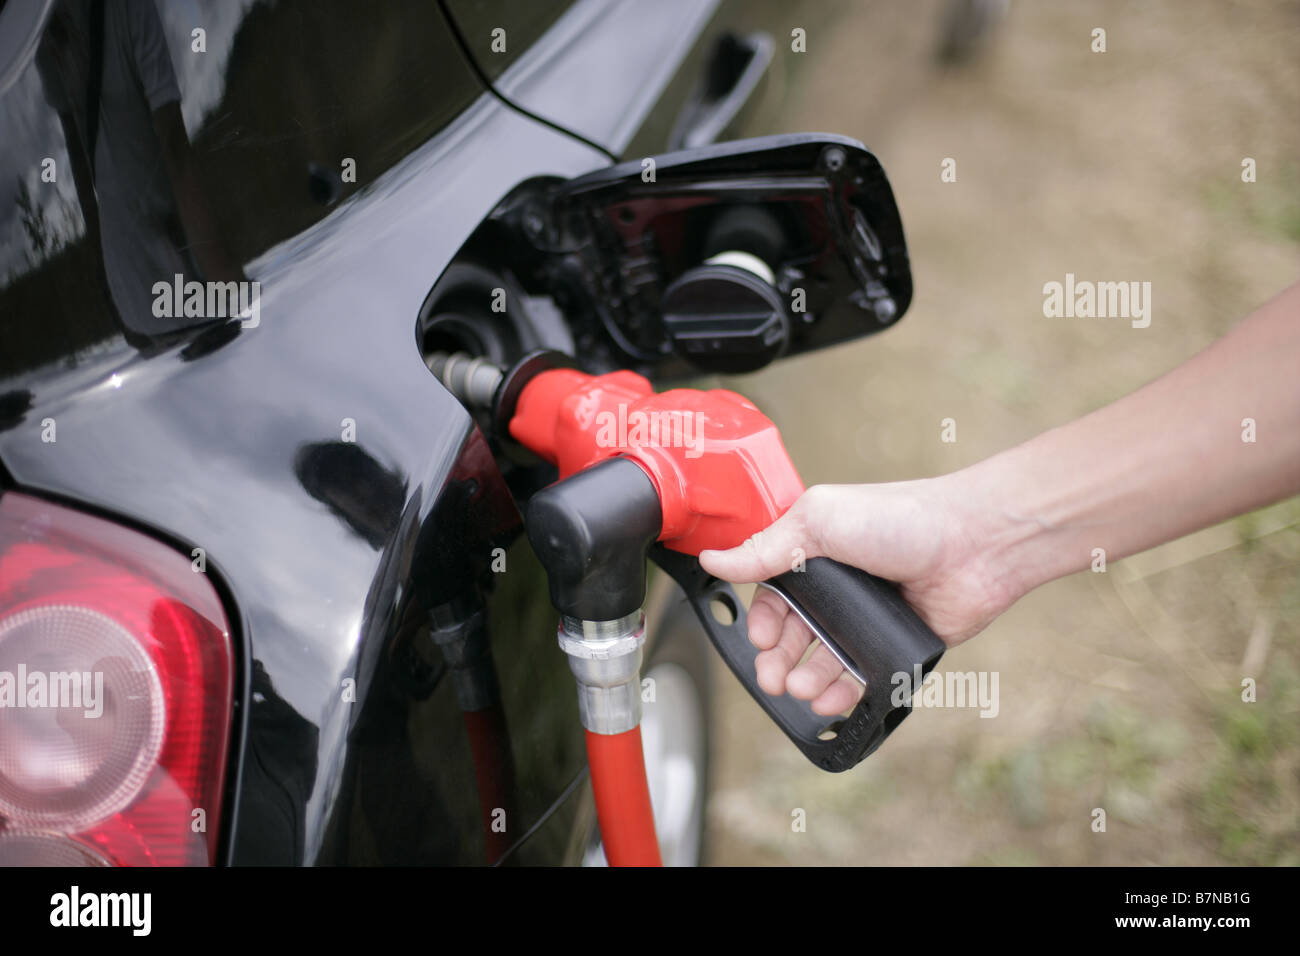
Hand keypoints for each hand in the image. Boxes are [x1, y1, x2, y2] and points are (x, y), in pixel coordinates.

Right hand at [698, 478, 1017, 714]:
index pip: (772, 594)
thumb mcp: (819, 521)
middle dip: (777, 661)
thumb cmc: (902, 518)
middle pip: (793, 635)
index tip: (761, 639)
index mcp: (814, 551)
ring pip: (823, 662)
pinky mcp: (895, 646)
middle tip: (773, 678)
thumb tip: (713, 558)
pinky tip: (832, 700)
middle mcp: (839, 586)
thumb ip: (764, 547)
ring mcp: (866, 618)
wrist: (975, 545)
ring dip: (807, 680)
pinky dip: (842, 693)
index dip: (762, 621)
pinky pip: (862, 679)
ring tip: (805, 689)